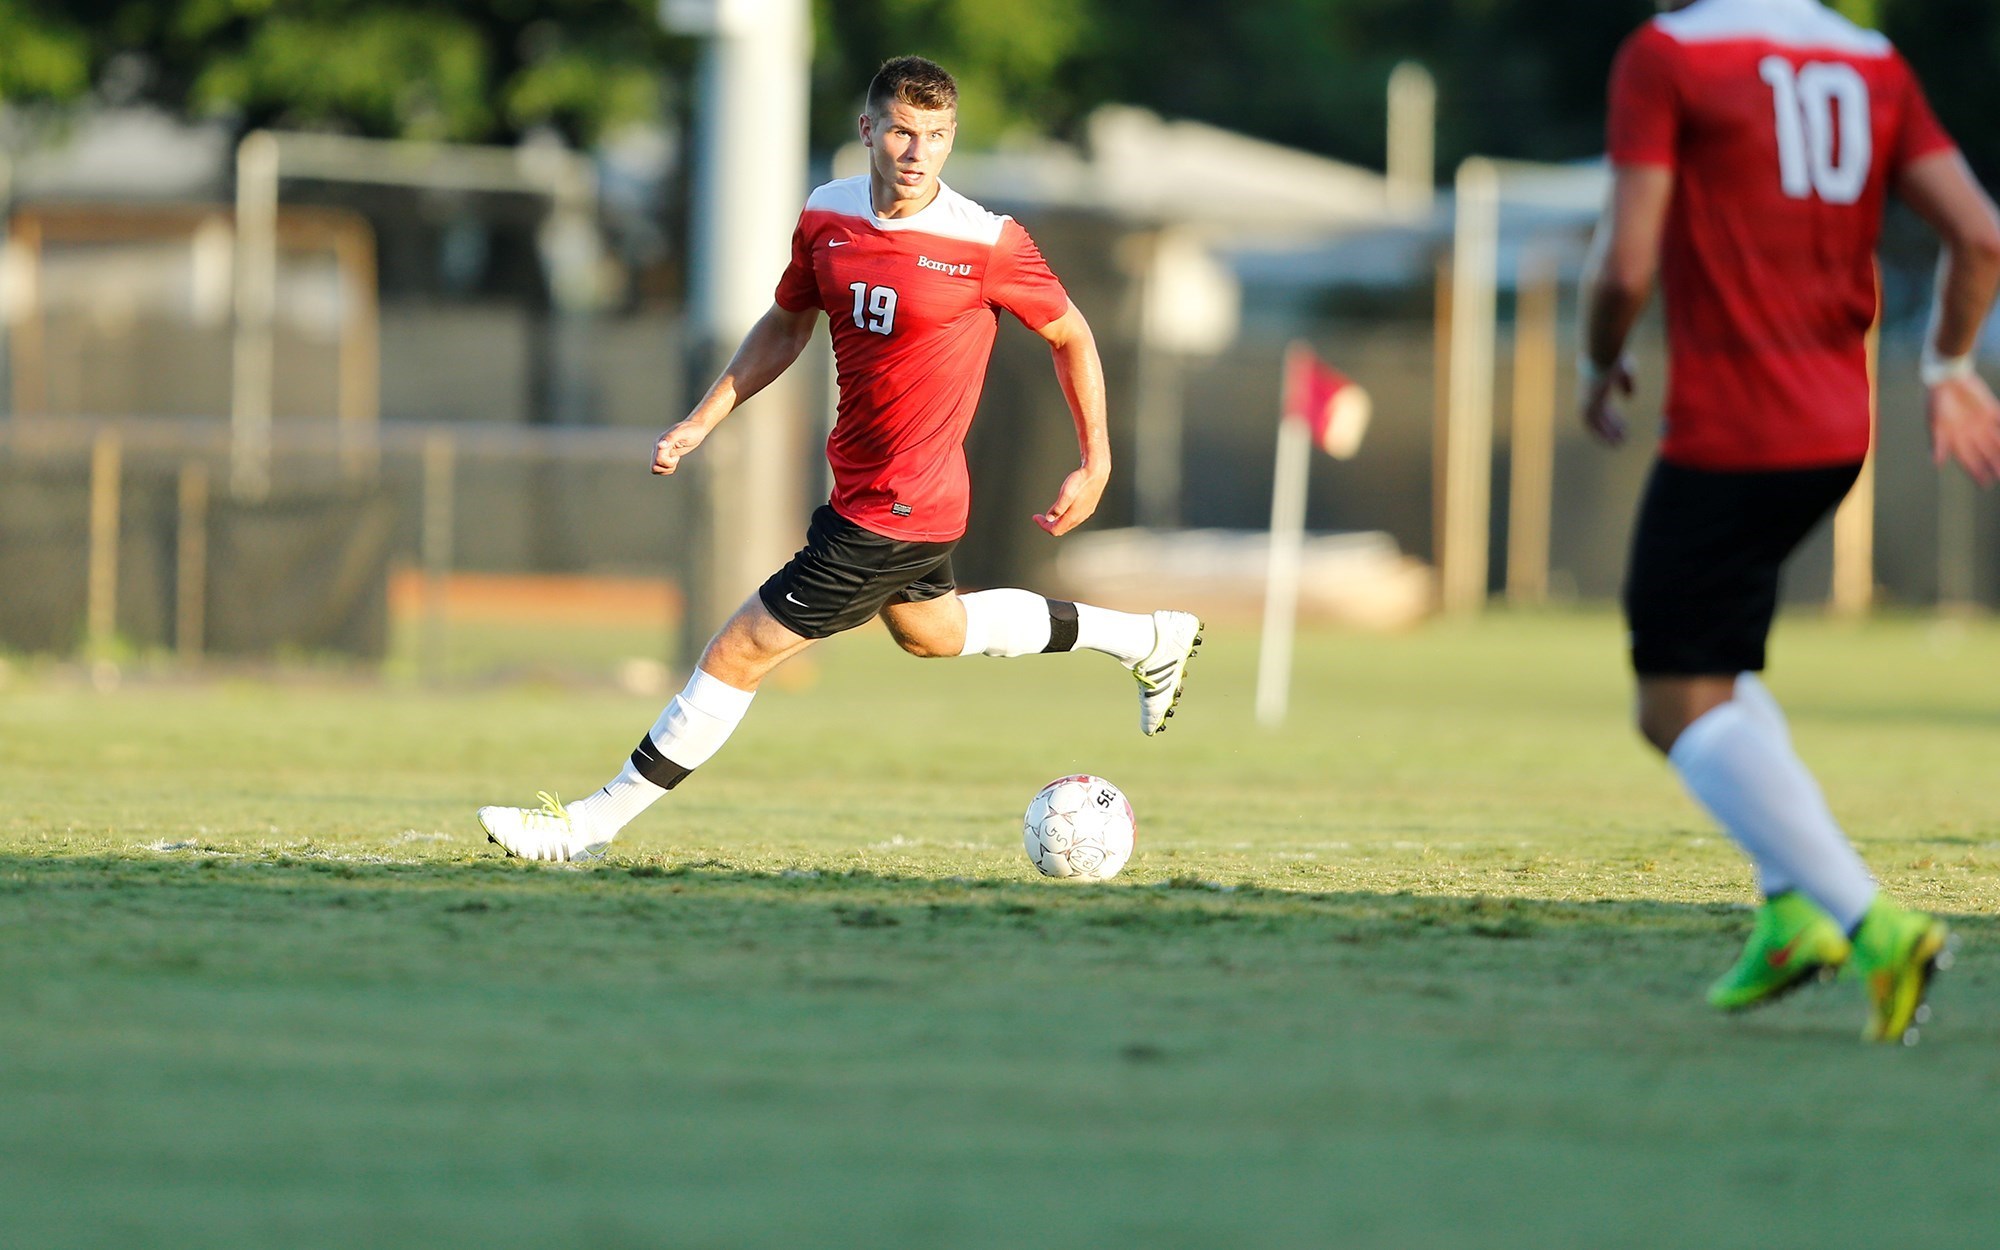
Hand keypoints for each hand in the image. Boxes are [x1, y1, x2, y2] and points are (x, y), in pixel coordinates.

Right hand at [652, 419, 709, 474]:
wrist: (696, 427)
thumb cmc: (691, 430)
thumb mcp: (682, 433)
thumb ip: (670, 438)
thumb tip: (659, 445)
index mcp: (660, 442)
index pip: (658, 460)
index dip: (669, 462)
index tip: (677, 456)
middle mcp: (658, 447)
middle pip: (654, 467)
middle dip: (667, 467)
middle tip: (676, 459)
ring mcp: (661, 452)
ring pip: (655, 469)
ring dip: (667, 469)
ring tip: (675, 460)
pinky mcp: (665, 455)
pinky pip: (660, 468)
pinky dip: (668, 469)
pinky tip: (675, 460)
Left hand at [1033, 464, 1107, 535]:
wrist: (1096, 472)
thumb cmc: (1081, 482)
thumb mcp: (1066, 494)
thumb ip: (1057, 508)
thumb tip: (1049, 518)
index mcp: (1072, 516)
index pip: (1055, 530)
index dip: (1043, 525)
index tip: (1036, 517)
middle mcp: (1079, 518)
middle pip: (1061, 529)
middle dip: (1049, 524)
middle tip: (1040, 517)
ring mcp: (1085, 513)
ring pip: (1068, 524)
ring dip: (1058, 521)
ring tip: (1050, 514)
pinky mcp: (1088, 507)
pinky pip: (1075, 518)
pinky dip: (1065, 517)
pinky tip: (1064, 509)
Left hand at [1579, 354, 1634, 446]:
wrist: (1602, 353)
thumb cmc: (1614, 357)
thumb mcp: (1624, 370)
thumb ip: (1625, 383)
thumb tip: (1628, 398)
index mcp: (1595, 387)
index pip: (1602, 407)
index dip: (1613, 418)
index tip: (1624, 426)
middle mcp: (1588, 395)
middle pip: (1598, 417)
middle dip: (1610, 428)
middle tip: (1621, 439)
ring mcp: (1586, 400)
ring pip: (1594, 424)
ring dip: (1606, 435)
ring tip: (1619, 444)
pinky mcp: (1588, 404)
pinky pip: (1593, 425)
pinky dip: (1602, 433)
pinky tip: (1613, 440)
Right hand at [1927, 371, 1999, 485]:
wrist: (1946, 378)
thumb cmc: (1936, 401)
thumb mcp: (1935, 423)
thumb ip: (1938, 442)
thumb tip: (1936, 463)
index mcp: (1955, 438)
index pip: (1969, 459)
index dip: (1977, 471)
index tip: (1986, 483)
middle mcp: (1970, 433)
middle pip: (1985, 453)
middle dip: (1994, 464)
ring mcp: (1981, 423)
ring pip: (1996, 441)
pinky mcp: (1990, 411)